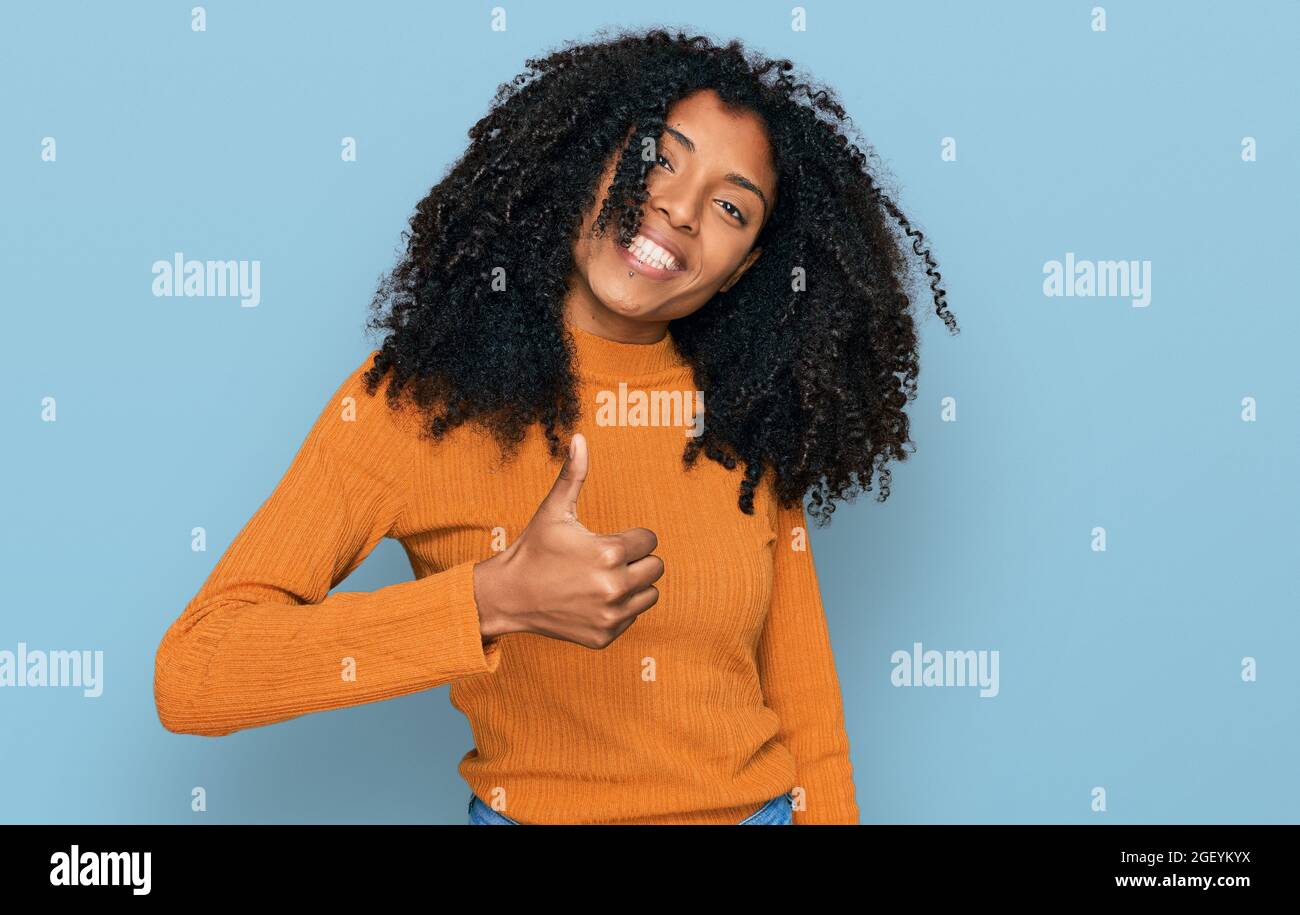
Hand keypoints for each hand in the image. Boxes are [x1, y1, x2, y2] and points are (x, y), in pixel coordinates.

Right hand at [472, 433, 663, 648]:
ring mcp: (611, 615)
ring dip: (633, 586)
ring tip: (600, 579)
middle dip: (635, 561)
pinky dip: (618, 610)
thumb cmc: (534, 550)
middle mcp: (615, 587)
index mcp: (609, 553)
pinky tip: (591, 601)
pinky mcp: (605, 636)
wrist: (508, 596)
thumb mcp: (554, 511)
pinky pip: (632, 618)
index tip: (605, 541)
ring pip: (650, 595)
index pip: (650, 540)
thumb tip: (580, 437)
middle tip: (604, 561)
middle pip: (656, 568)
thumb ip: (573, 474)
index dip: (630, 538)